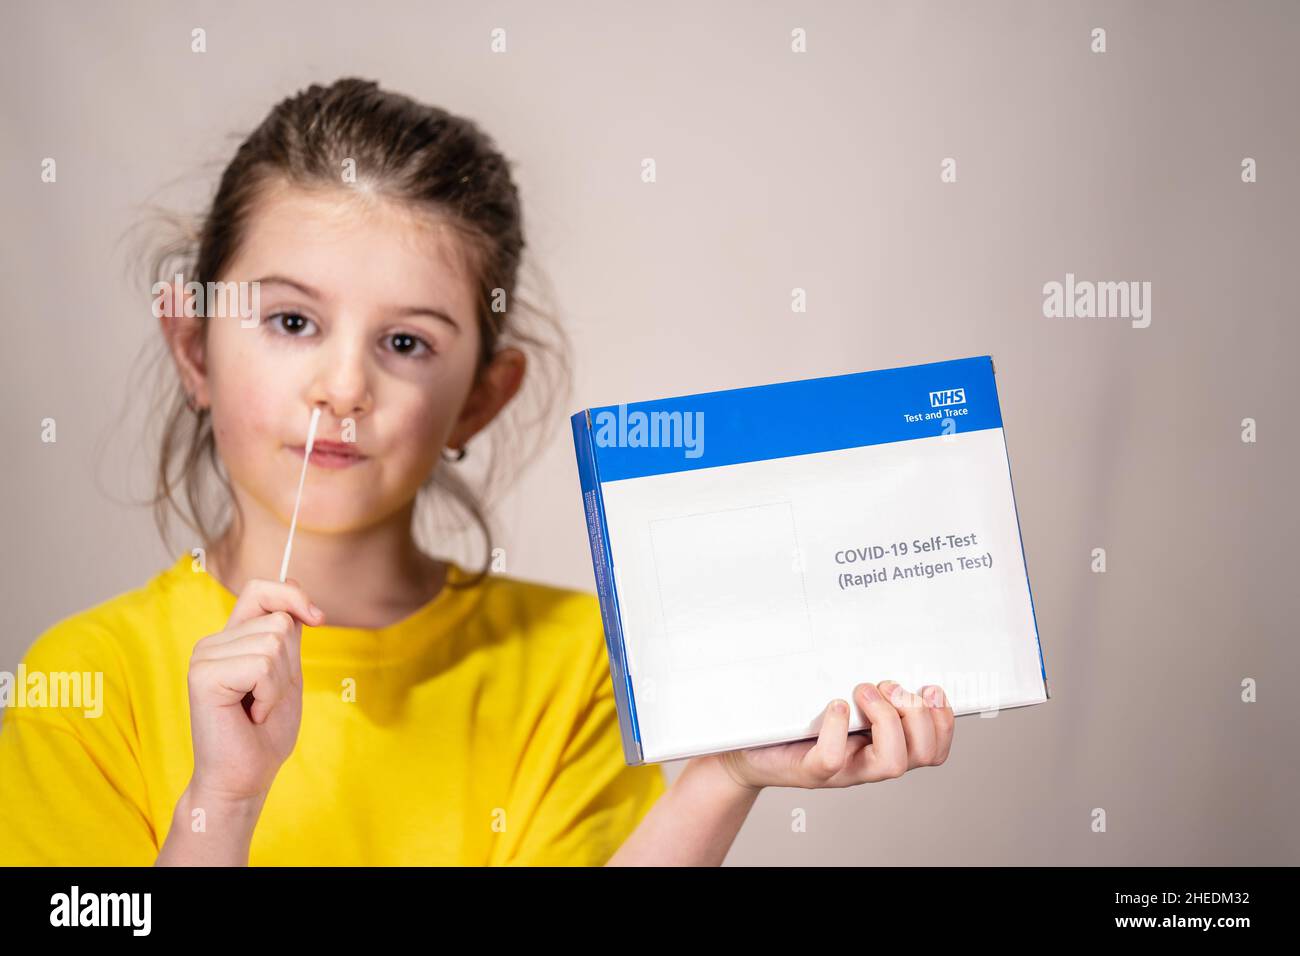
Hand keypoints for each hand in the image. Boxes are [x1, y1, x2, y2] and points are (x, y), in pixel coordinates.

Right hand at [184, 576, 323, 804]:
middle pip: (279, 621)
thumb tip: (291, 582)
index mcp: (231, 638)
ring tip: (257, 709)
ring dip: (279, 684)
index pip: (260, 589)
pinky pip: (262, 666)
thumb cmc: (265, 733)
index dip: (292, 595)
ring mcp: (204, 656)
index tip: (318, 618)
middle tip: (266, 699)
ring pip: (273, 643)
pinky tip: (250, 715)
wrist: (244, 777)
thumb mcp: (287, 672)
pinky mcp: (203, 675)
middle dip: (289, 665)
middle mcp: (212, 642)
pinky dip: (269, 695)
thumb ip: (286, 632)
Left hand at [713, 681, 953, 791]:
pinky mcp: (811, 771)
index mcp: (884, 745)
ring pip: (892, 764)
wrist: (748, 749)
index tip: (930, 686)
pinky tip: (834, 705)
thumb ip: (861, 677)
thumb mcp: (834, 694)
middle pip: (924, 754)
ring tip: (861, 691)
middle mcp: (871, 761)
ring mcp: (843, 771)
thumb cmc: (794, 721)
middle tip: (886, 686)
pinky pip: (834, 760)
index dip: (944, 720)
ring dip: (886, 720)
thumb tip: (878, 635)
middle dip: (916, 714)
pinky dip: (838, 729)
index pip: (935, 748)